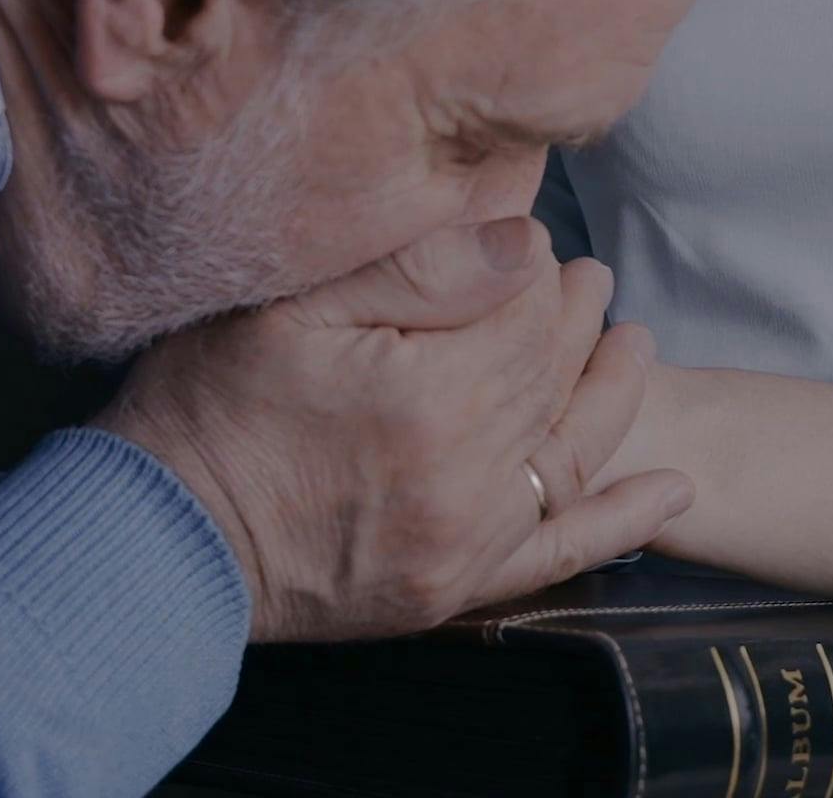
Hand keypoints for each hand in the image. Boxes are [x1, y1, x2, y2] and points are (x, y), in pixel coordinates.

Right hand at [91, 216, 694, 641]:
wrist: (162, 539)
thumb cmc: (209, 407)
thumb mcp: (292, 311)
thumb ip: (415, 272)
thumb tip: (524, 243)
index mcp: (429, 394)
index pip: (525, 315)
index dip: (538, 272)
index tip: (539, 244)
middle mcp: (465, 474)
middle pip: (552, 379)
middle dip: (575, 321)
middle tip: (590, 279)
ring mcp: (465, 540)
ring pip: (570, 455)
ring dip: (612, 398)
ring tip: (634, 348)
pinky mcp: (454, 590)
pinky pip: (559, 555)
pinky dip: (622, 522)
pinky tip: (670, 491)